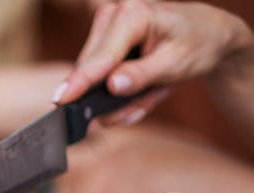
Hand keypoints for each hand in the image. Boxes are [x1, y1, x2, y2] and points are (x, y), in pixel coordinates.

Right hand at [52, 0, 253, 125]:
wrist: (207, 34)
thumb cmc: (197, 44)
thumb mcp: (176, 64)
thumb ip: (142, 75)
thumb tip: (112, 85)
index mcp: (133, 15)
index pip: (99, 58)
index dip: (79, 83)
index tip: (60, 101)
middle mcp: (113, 13)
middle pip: (91, 71)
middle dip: (114, 98)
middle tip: (146, 103)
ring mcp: (105, 25)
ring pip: (94, 77)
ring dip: (120, 96)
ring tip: (151, 91)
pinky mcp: (102, 38)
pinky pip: (98, 74)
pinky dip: (119, 89)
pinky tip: (141, 86)